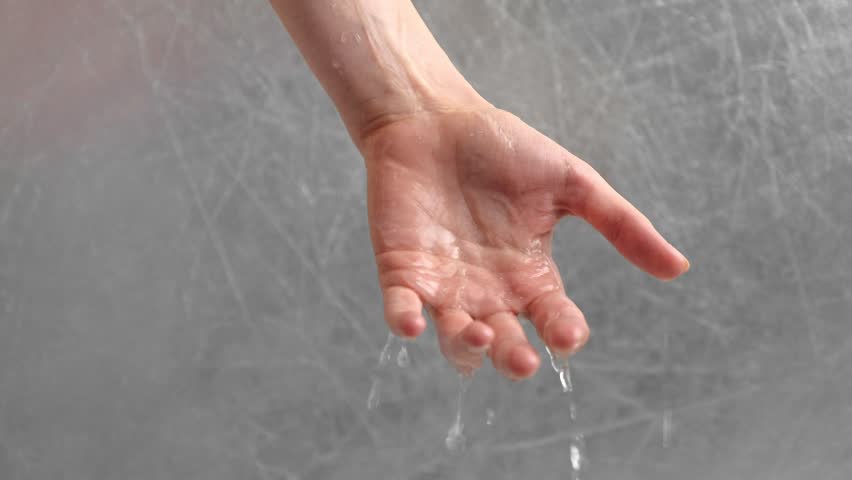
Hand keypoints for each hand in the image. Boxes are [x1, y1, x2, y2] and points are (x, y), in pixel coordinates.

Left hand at [361, 106, 688, 378]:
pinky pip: (401, 308)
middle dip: (512, 356)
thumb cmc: (504, 148)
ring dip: (464, 345)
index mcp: (532, 275)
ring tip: (479, 331)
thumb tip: (680, 268)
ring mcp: (444, 285)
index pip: (554, 319)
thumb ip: (620, 223)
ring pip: (455, 337)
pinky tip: (412, 325)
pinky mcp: (403, 271)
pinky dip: (404, 321)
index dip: (562, 333)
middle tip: (523, 359)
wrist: (437, 120)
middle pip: (504, 341)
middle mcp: (489, 291)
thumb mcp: (571, 182)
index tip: (568, 336)